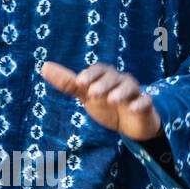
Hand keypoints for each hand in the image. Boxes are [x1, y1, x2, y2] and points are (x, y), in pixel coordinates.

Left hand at [41, 61, 161, 141]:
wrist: (130, 122)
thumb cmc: (105, 103)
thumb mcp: (85, 94)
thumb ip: (67, 82)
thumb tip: (44, 66)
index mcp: (105, 76)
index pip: (98, 70)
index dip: (90, 75)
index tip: (79, 82)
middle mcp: (120, 81)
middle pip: (113, 77)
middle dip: (103, 84)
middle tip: (92, 94)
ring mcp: (134, 92)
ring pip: (130, 87)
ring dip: (121, 92)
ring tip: (112, 100)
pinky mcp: (145, 105)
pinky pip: (145, 101)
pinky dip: (140, 104)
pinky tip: (133, 109)